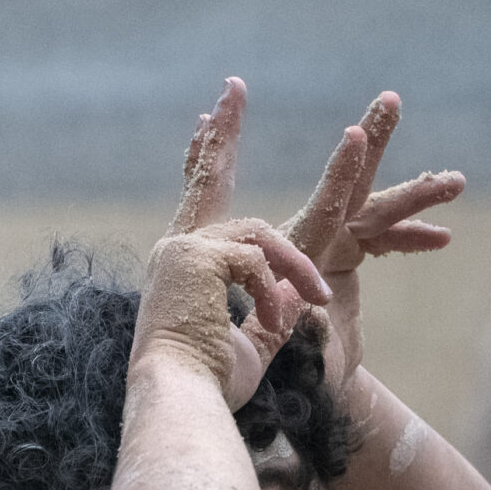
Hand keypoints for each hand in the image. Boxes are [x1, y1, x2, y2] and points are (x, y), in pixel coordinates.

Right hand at [139, 78, 330, 407]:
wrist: (182, 401)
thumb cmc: (210, 386)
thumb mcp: (251, 341)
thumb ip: (271, 310)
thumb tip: (297, 295)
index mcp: (180, 269)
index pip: (197, 203)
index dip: (204, 162)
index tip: (205, 123)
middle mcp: (174, 250)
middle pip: (209, 183)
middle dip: (223, 136)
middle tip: (231, 88)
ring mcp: (182, 249)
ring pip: (257, 233)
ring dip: (293, 265)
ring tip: (316, 298)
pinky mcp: (197, 257)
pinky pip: (257, 257)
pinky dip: (277, 288)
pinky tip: (280, 319)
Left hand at [282, 92, 463, 391]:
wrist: (307, 392)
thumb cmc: (296, 380)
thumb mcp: (303, 362)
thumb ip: (310, 340)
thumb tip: (317, 316)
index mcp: (295, 257)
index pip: (324, 210)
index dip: (340, 174)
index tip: (355, 134)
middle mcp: (312, 241)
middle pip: (349, 187)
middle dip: (373, 143)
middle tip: (390, 100)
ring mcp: (329, 245)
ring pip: (377, 210)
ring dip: (416, 196)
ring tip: (456, 182)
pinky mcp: (345, 256)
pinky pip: (383, 237)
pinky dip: (411, 236)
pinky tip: (443, 237)